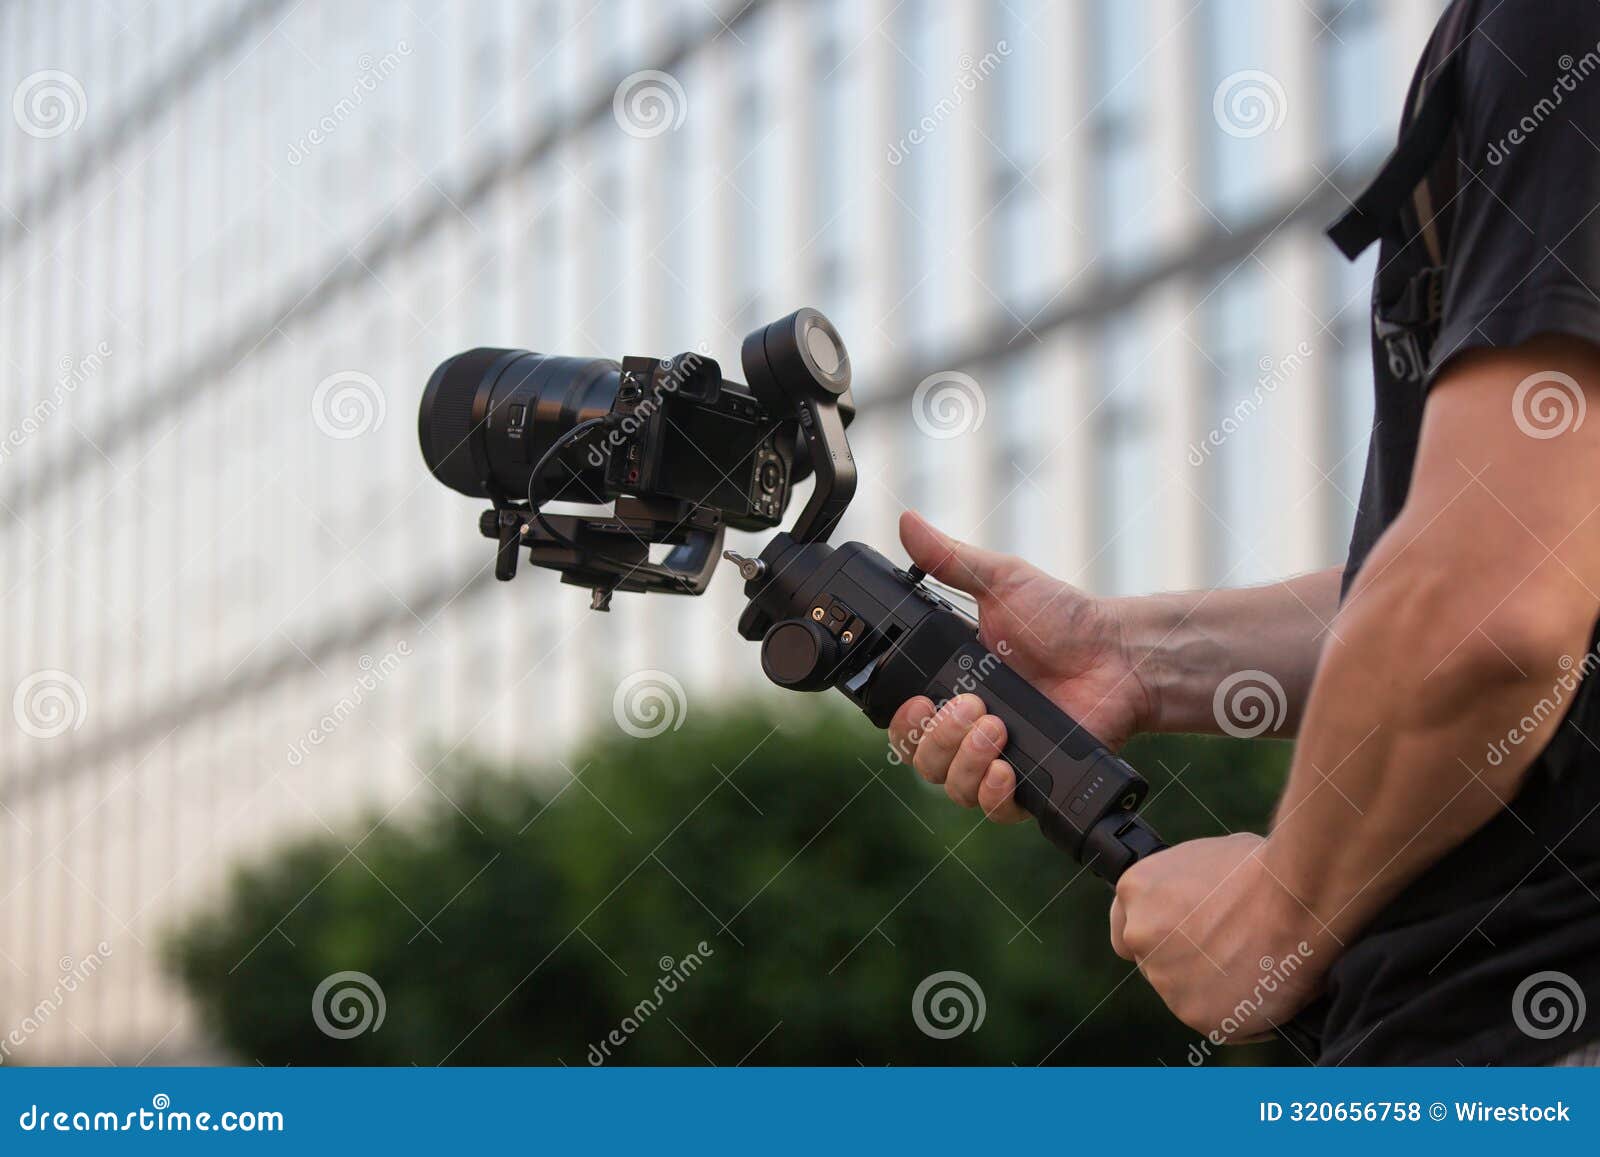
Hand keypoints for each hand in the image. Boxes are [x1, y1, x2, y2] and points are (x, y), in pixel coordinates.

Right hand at [887, 511, 1155, 821]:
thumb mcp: (1002, 582)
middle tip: (973, 707)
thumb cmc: (1066, 621)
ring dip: (963, 760)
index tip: (920, 701)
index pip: (905, 719)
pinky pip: (992, 809)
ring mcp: (997, 757)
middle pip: (920, 758)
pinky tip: (1004, 769)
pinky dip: (991, 793)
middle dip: (936, 737)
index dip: (902, 720)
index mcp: (952, 686)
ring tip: (995, 728)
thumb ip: (950, 559)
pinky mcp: (1030, 783)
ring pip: (950, 785)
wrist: (1120, 656)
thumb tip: (906, 522)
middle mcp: (968, 727)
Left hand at [1110, 833, 1327, 1039]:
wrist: (1298, 898)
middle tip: (1229, 952)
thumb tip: (1191, 903)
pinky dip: (1241, 1016)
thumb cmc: (1263, 869)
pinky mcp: (1198, 1015)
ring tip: (1256, 966)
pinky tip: (1266, 991)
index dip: (1156, 937)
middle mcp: (1140, 937)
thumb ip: (1181, 890)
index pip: (1126, 930)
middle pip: (1155, 964)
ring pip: (1186, 994)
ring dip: (1212, 989)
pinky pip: (1219, 1023)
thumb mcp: (1203, 861)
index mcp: (1135, 891)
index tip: (1180, 940)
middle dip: (1185, 962)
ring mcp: (1165, 980)